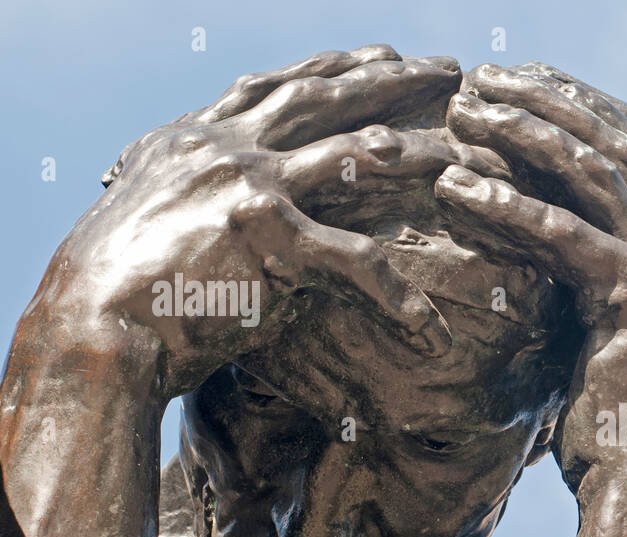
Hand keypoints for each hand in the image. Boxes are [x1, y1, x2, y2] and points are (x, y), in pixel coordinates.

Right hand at [39, 46, 489, 402]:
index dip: (335, 67)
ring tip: (471, 162)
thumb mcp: (158, 218)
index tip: (380, 53)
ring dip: (421, 156)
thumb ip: (204, 195)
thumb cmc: (123, 291)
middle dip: (393, 79)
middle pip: (326, 97)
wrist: (91, 327)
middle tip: (451, 71)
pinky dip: (401, 300)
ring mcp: (248, 183)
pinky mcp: (269, 238)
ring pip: (357, 156)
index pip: (277, 86)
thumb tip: (246, 208)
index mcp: (197, 138)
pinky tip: (433, 330)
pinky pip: (359, 264)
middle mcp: (225, 146)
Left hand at [436, 63, 626, 527]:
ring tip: (466, 110)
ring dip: (527, 132)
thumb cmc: (625, 444)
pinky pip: (564, 234)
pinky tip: (455, 189)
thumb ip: (592, 306)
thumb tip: (538, 284)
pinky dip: (507, 205)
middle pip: (623, 145)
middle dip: (553, 102)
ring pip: (596, 171)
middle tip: (488, 79)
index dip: (586, 116)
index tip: (529, 90)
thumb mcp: (613, 358)